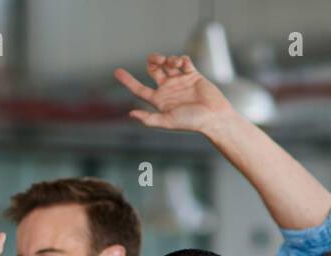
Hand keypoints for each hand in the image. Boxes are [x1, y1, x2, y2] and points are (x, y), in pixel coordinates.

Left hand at [114, 53, 235, 135]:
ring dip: (168, 59)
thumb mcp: (168, 121)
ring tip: (173, 63)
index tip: (116, 71)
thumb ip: (149, 119)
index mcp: (160, 101)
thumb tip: (130, 115)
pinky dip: (181, 59)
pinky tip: (182, 64)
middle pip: (153, 70)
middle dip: (153, 61)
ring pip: (168, 63)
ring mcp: (180, 81)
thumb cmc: (192, 122)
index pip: (139, 89)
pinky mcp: (193, 75)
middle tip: (157, 60)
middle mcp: (168, 90)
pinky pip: (184, 61)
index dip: (128, 81)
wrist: (214, 116)